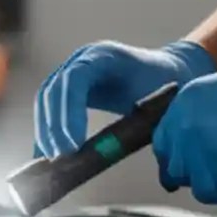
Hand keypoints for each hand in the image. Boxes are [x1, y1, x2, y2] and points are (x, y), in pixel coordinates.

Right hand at [34, 41, 214, 157]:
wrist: (171, 70)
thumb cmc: (169, 85)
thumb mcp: (159, 101)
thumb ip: (143, 123)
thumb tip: (116, 153)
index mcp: (104, 57)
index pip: (74, 80)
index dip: (69, 112)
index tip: (73, 145)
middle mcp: (82, 59)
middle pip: (52, 91)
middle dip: (52, 126)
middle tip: (60, 157)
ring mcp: (73, 69)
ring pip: (46, 99)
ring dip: (45, 130)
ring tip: (51, 159)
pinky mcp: (70, 85)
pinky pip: (51, 106)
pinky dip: (47, 128)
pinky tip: (45, 151)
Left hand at [154, 20, 216, 210]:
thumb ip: (195, 122)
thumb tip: (185, 154)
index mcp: (182, 109)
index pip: (163, 147)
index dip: (180, 158)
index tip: (193, 163)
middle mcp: (188, 133)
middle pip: (178, 173)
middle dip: (201, 173)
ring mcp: (209, 157)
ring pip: (203, 190)